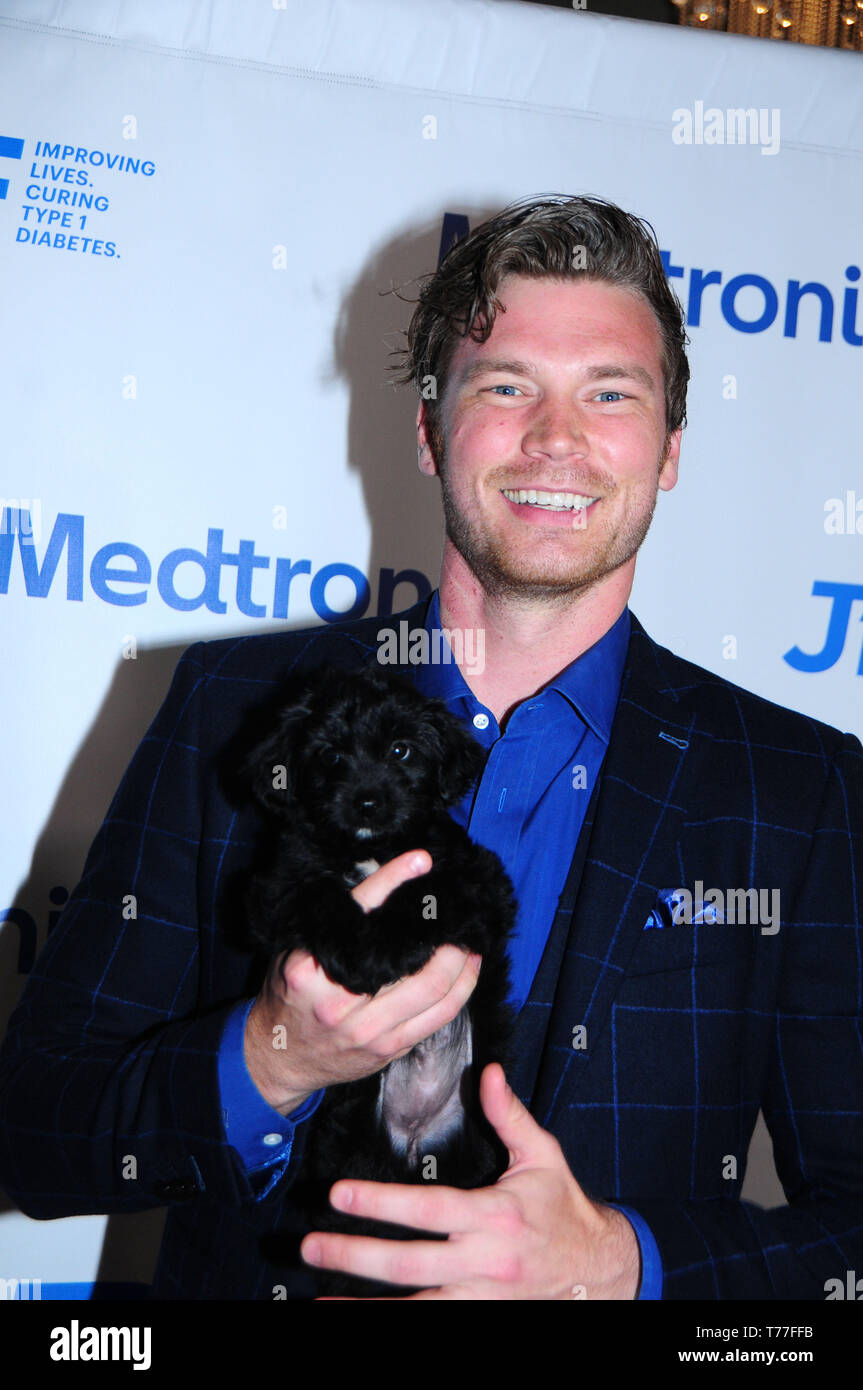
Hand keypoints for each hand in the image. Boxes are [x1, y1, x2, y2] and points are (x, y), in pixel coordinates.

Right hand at [245, 850, 481, 1113]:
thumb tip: (383, 887)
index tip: (420, 859)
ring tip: (470, 940)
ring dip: (461, 961)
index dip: (392, 880)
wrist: (279, 1058)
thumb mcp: (295, 953)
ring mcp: (367, 1030)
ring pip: (434, 991)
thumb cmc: (289, 996)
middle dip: (442, 932)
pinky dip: (462, 990)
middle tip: (455, 911)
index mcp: (308, 970)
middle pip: (410, 960)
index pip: (358, 914)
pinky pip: (439, 1019)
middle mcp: (338, 1002)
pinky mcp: (388, 1049)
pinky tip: (469, 971)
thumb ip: (334, 926)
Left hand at [300, 1062, 640, 1299]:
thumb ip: (510, 1117)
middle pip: (411, 1263)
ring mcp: (483, 1299)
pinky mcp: (483, 1320)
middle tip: (311, 1246)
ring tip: (321, 1298)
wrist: (600, 1271)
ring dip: (366, 1305)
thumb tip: (488, 1072)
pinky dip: (398, 1323)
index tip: (339, 1195)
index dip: (381, 1204)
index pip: (429, 1209)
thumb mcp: (544, 1157)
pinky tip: (362, 1319)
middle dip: (356, 1255)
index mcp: (497, 1215)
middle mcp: (486, 1261)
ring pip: (417, 1307)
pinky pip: (435, 1325)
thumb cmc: (564, 1208)